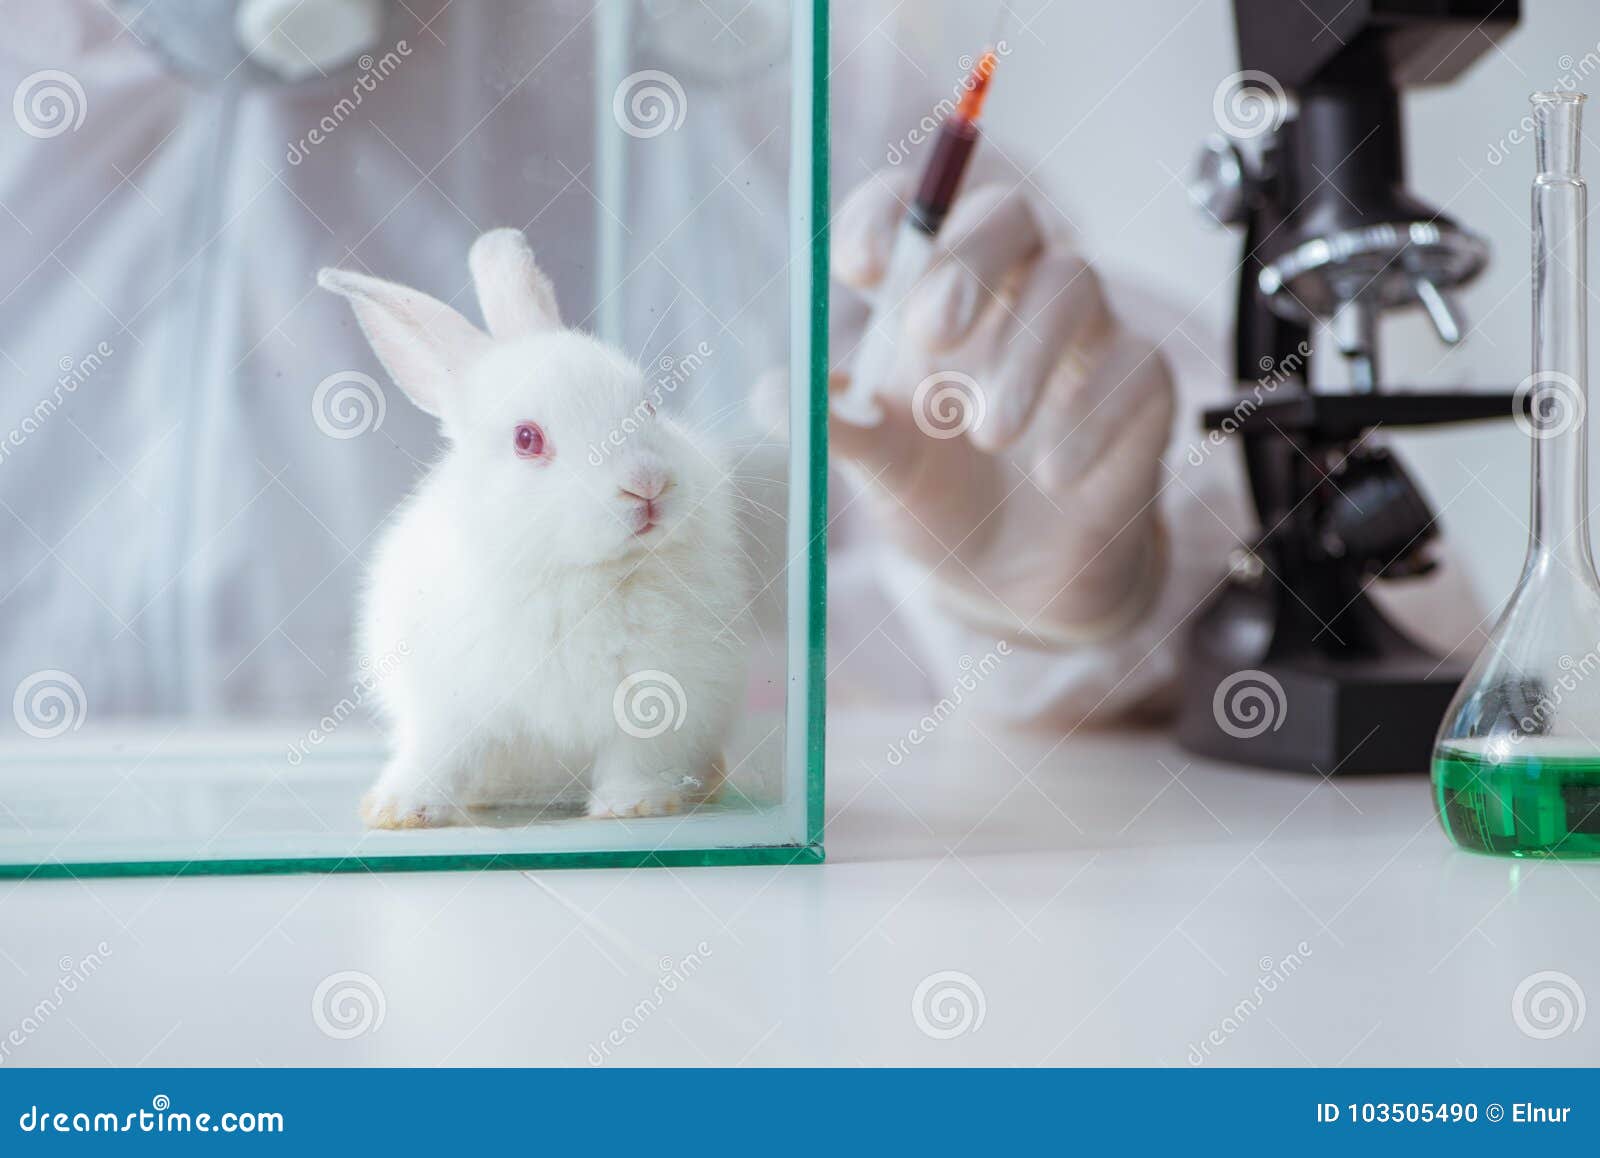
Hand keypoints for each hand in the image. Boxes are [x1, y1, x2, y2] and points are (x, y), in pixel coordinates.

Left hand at [827, 172, 1175, 641]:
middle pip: (1009, 215)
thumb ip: (831, 429)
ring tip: (988, 435)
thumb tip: (772, 394)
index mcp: (933, 293)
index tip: (861, 268)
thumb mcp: (877, 467)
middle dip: (968, 261)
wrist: (1010, 583)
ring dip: (1025, 355)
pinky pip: (1134, 366)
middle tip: (932, 332)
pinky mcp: (1142, 385)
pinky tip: (1052, 474)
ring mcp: (1083, 333)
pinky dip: (1089, 419)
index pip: (917, 210)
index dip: (889, 215)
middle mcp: (1011, 293)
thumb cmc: (937, 498)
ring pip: (1074, 282)